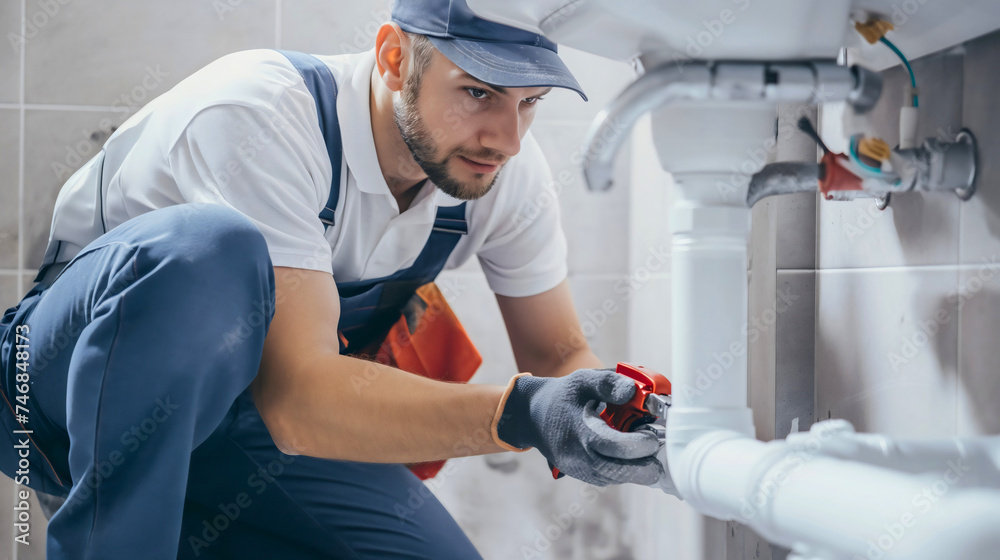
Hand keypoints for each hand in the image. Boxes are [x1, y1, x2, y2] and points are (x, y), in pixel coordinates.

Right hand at [494, 369, 663, 486]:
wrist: (533, 415)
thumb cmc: (562, 396)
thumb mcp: (583, 380)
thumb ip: (609, 382)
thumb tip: (633, 391)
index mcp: (580, 430)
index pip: (613, 445)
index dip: (637, 445)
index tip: (653, 438)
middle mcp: (577, 455)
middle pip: (615, 471)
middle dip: (642, 468)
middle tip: (659, 458)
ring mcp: (577, 468)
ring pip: (612, 478)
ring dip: (634, 472)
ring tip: (650, 458)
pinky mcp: (579, 474)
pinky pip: (606, 478)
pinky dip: (622, 471)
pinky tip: (633, 460)